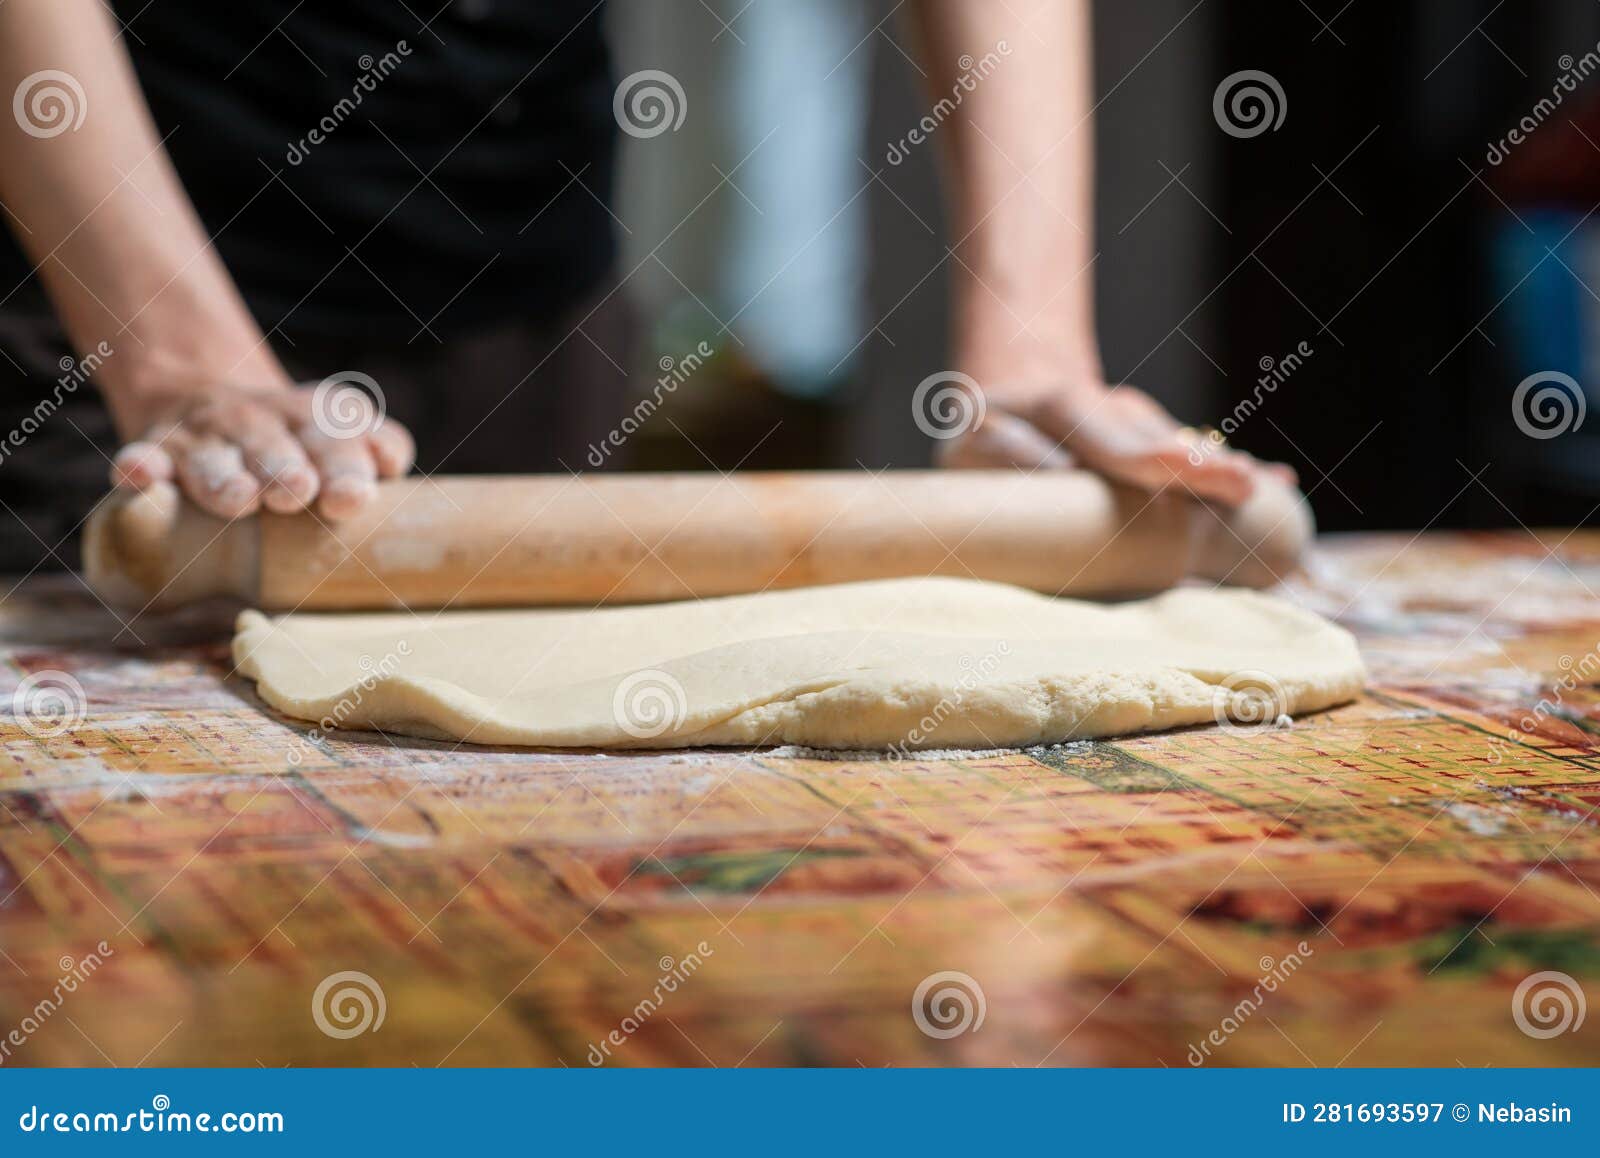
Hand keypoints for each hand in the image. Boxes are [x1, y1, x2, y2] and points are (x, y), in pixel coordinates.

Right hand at [110, 380, 414, 520]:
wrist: (214, 402)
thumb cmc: (301, 443)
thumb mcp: (341, 439)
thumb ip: (376, 449)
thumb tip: (388, 463)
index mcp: (321, 417)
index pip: (341, 437)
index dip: (348, 467)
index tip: (351, 499)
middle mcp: (266, 420)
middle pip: (278, 448)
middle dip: (287, 470)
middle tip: (295, 492)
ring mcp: (210, 434)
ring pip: (215, 460)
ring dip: (225, 480)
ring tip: (239, 500)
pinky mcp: (158, 448)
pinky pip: (145, 458)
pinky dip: (140, 468)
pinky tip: (139, 476)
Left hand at [937, 379, 1294, 505]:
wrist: (1014, 387)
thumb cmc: (981, 432)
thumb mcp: (969, 440)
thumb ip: (1003, 453)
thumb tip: (1057, 475)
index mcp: (1064, 408)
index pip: (1114, 441)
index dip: (1151, 459)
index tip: (1184, 467)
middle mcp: (1114, 411)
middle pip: (1164, 446)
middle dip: (1202, 468)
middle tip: (1244, 485)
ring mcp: (1141, 423)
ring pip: (1184, 450)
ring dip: (1223, 472)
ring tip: (1268, 487)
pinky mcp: (1157, 440)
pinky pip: (1195, 458)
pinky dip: (1233, 472)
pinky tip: (1280, 484)